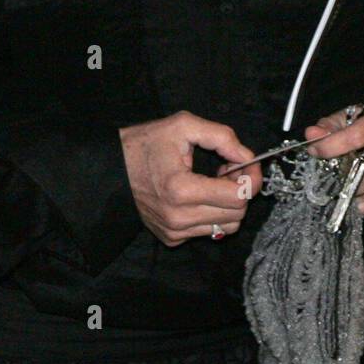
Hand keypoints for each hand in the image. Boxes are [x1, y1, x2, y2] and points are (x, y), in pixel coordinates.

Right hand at [119, 110, 261, 245]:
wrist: (112, 169)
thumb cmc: (146, 144)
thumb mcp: (184, 126)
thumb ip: (222, 137)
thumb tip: (248, 156)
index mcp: (182, 190)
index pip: (239, 197)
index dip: (252, 179)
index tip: (247, 164)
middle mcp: (178, 217)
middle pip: (237, 214)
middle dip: (242, 189)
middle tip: (229, 168)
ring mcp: (174, 231)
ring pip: (226, 226)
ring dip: (228, 203)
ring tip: (213, 180)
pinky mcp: (171, 238)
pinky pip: (208, 230)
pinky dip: (212, 212)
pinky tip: (200, 193)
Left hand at [303, 103, 363, 213]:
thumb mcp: (349, 117)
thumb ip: (329, 126)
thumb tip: (312, 135)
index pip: (357, 136)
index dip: (333, 147)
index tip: (315, 152)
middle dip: (348, 182)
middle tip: (332, 182)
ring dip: (358, 195)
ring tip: (345, 189)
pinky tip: (362, 194)